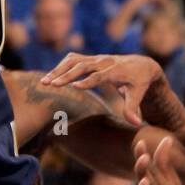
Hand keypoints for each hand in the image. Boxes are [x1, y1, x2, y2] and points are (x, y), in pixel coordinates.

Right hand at [40, 53, 165, 125]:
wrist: (141, 64)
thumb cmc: (139, 83)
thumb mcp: (138, 95)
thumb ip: (133, 109)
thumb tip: (137, 124)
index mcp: (116, 71)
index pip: (99, 75)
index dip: (87, 81)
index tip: (74, 87)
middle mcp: (104, 62)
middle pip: (82, 66)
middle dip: (66, 75)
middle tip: (50, 85)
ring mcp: (96, 59)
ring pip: (73, 60)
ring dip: (58, 70)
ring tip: (44, 82)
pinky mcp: (90, 59)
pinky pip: (72, 60)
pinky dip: (60, 67)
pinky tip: (50, 78)